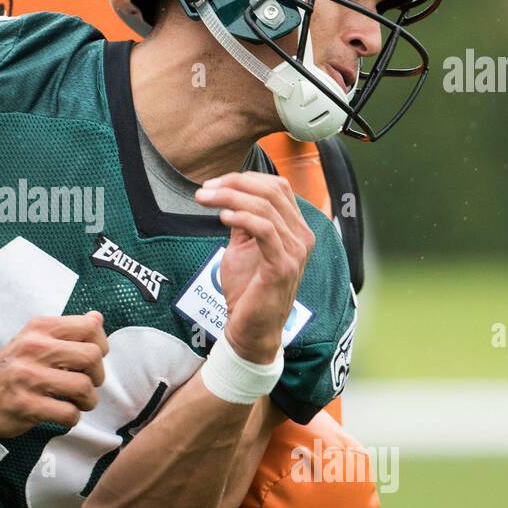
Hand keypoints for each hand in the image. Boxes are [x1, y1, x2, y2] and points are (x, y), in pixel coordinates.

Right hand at [0, 312, 108, 436]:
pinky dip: (72, 417)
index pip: (90, 326)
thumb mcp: (33, 339)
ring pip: (83, 387)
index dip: (101, 345)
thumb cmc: (12, 367)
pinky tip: (62, 413)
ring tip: (79, 402)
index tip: (91, 359)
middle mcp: (33, 348)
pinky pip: (68, 413)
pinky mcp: (25, 405)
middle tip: (87, 383)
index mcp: (39, 328)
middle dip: (98, 375)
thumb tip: (97, 317)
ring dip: (88, 400)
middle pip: (92, 356)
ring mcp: (28, 377)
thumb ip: (66, 330)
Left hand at [194, 172, 314, 362]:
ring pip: (265, 206)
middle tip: (205, 189)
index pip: (277, 186)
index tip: (214, 184)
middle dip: (234, 184)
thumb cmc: (248, 290)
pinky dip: (241, 217)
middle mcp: (302, 236)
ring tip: (205, 199)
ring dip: (230, 198)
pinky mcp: (283, 266)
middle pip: (272, 191)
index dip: (245, 179)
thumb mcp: (244, 247)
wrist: (251, 329)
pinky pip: (264, 230)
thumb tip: (228, 196)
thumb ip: (242, 222)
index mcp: (295, 228)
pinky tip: (222, 217)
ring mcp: (295, 251)